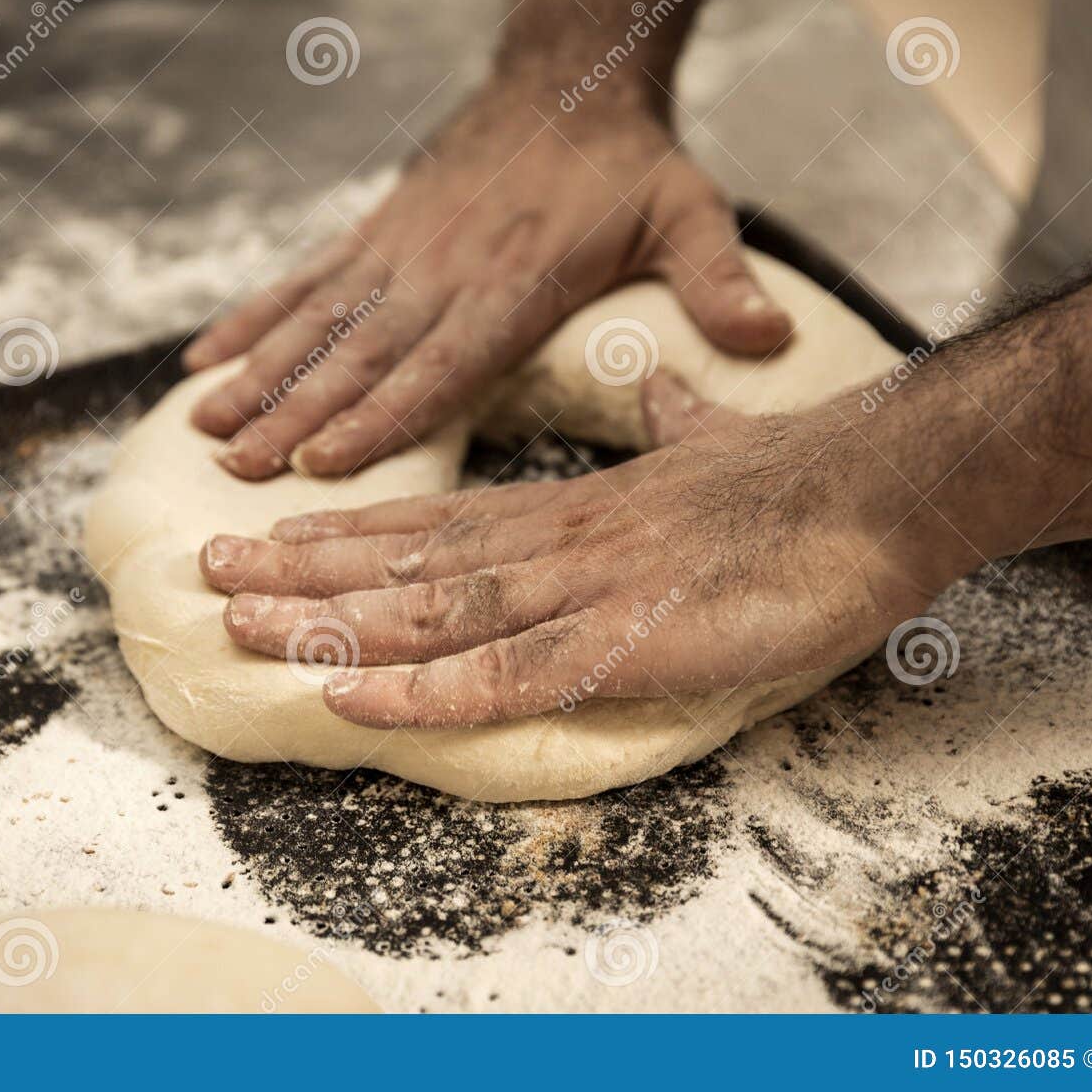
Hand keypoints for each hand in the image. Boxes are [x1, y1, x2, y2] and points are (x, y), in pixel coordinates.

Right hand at [183, 83, 790, 480]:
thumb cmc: (627, 164)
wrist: (565, 79)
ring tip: (204, 425)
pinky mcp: (377, 235)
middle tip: (240, 471)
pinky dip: (252, 318)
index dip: (384, 414)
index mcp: (515, 282)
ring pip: (319, 321)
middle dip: (298, 413)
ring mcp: (401, 252)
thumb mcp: (689, 212)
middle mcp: (444, 270)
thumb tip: (771, 339)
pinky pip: (305, 281)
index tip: (326, 464)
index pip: (442, 361)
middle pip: (362, 352)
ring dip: (260, 373)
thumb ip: (718, 280)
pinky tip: (204, 358)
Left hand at [199, 373, 967, 727]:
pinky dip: (424, 692)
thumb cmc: (801, 480)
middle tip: (211, 575)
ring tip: (242, 625)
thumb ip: (671, 422)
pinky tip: (354, 701)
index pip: (439, 520)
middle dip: (303, 572)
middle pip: (408, 560)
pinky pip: (506, 675)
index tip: (280, 536)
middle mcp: (557, 540)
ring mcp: (586, 587)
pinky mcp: (628, 640)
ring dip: (331, 623)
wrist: (880, 482)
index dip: (351, 532)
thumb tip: (659, 390)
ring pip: (432, 610)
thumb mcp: (716, 442)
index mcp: (575, 508)